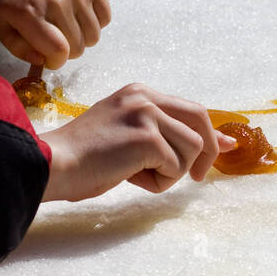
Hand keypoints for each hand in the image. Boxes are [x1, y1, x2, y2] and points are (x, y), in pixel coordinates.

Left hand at [0, 0, 110, 67]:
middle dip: (67, 51)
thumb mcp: (3, 27)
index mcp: (29, 13)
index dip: (56, 61)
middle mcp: (56, 0)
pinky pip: (105, 18)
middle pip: (78, 48)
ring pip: (93, 36)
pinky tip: (79, 16)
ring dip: (82, 39)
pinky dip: (95, 23)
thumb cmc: (12, 1)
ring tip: (67, 27)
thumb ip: (20, 50)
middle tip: (56, 39)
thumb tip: (43, 60)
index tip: (49, 57)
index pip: (59, 51)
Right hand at [40, 84, 236, 200]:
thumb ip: (162, 133)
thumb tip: (211, 143)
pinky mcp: (146, 138)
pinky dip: (157, 182)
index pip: (189, 108)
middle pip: (200, 120)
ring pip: (191, 149)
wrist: (51, 164)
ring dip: (170, 172)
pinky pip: (174, 169)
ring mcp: (145, 114)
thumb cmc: (83, 158)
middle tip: (195, 177)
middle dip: (206, 152)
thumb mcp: (126, 135)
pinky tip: (128, 178)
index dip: (209, 131)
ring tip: (135, 174)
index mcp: (139, 93)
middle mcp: (145, 97)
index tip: (226, 145)